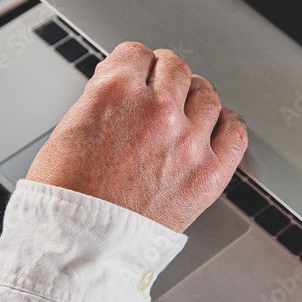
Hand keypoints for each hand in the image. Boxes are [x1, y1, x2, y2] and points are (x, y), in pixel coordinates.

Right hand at [27, 42, 247, 231]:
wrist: (82, 249)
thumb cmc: (67, 199)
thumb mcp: (68, 128)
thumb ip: (103, 99)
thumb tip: (126, 87)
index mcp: (114, 93)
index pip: (137, 53)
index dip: (134, 65)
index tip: (136, 74)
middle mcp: (155, 110)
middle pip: (175, 67)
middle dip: (164, 76)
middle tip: (159, 90)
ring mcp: (187, 142)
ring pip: (206, 94)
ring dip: (194, 98)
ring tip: (185, 111)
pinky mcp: (209, 174)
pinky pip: (235, 132)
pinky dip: (226, 126)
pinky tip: (215, 129)